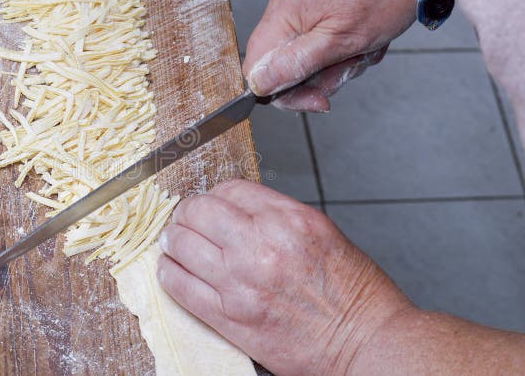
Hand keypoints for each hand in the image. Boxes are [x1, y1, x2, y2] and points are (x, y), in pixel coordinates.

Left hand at [157, 180, 411, 374]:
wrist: (366, 344)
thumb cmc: (354, 294)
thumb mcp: (323, 233)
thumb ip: (278, 216)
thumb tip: (239, 210)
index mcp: (290, 219)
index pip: (230, 189)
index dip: (215, 195)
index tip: (212, 204)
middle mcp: (261, 245)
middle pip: (198, 211)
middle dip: (188, 213)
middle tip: (185, 221)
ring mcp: (241, 281)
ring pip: (181, 244)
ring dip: (172, 241)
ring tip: (173, 243)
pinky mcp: (229, 317)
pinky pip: (180, 286)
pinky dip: (169, 273)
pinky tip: (170, 269)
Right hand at [244, 0, 437, 111]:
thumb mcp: (340, 42)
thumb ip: (294, 65)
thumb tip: (258, 85)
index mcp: (284, 9)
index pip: (255, 66)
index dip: (280, 90)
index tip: (313, 98)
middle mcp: (286, 2)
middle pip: (280, 63)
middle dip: (317, 76)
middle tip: (346, 68)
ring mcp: (301, 2)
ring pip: (303, 56)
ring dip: (334, 64)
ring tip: (361, 49)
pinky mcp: (317, 3)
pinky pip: (317, 42)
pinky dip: (340, 49)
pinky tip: (361, 41)